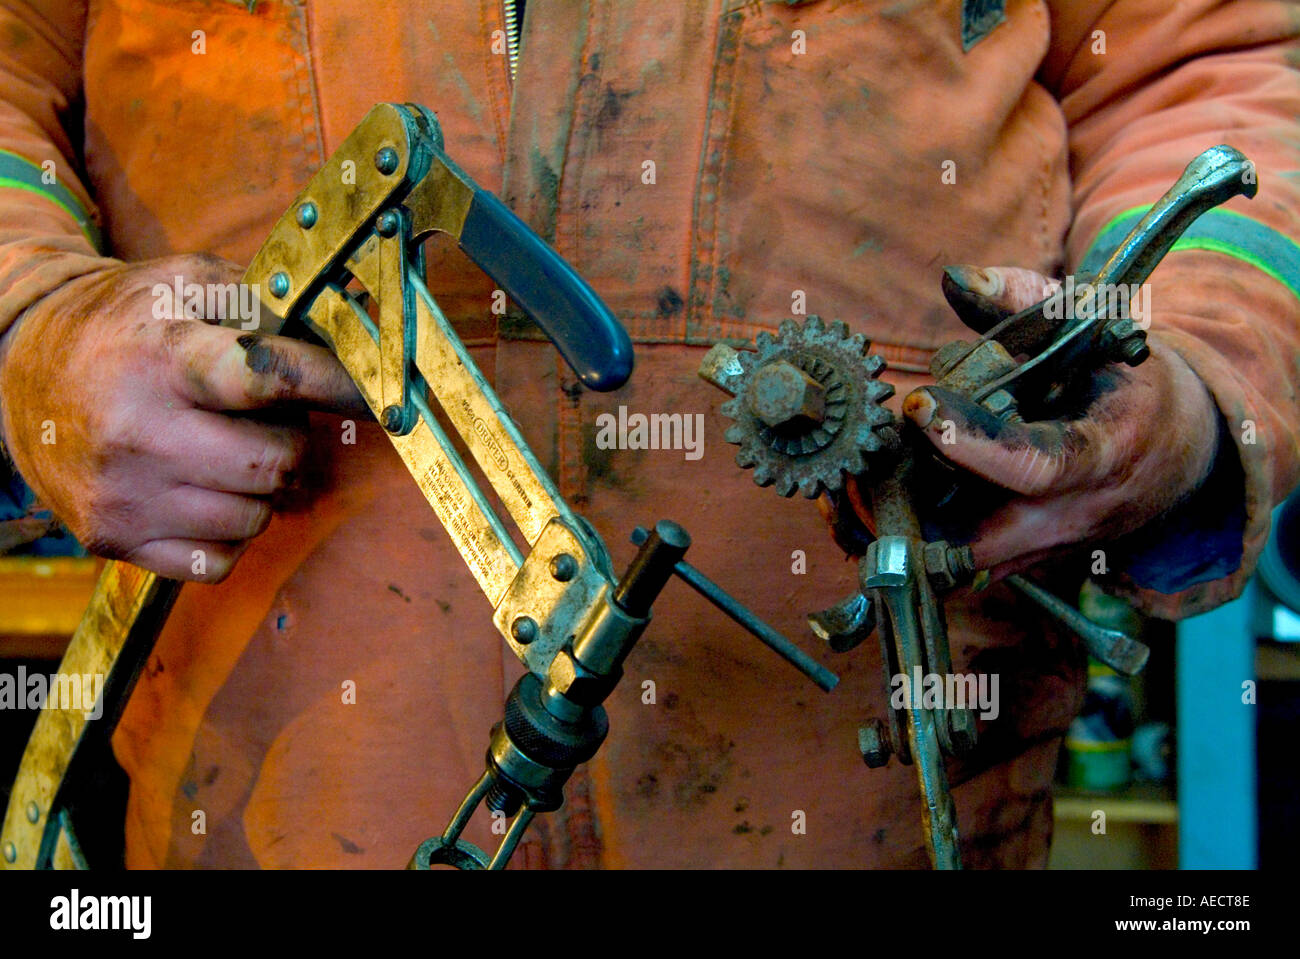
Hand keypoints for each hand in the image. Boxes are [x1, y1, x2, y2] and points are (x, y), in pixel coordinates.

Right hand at [0, 254, 366, 580]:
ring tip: (222, 447)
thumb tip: (350, 327)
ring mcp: (125, 495)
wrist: (16, 364)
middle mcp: (139, 433)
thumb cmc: (122, 322)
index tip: (373, 393)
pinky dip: (227, 531)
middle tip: (262, 419)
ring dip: (258, 487)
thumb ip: (267, 304)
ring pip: (254, 517)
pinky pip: (218, 560)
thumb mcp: (187, 285)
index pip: (270, 380)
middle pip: (275, 464)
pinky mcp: (115, 539)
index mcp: (162, 360)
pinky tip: (201, 489)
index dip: (333, 386)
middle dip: (287, 440)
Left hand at [901, 265, 1221, 580]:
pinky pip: (977, 564)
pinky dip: (941, 536)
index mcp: (1108, 449)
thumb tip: (956, 279)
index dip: (971, 444)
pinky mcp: (1039, 561)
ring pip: (973, 558)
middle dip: (931, 499)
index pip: (1034, 465)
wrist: (1184, 447)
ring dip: (928, 521)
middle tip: (895, 450)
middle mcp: (1084, 511)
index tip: (919, 408)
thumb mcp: (1096, 326)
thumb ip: (1023, 298)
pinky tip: (916, 492)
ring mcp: (1061, 545)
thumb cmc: (1130, 379)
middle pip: (989, 536)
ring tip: (899, 469)